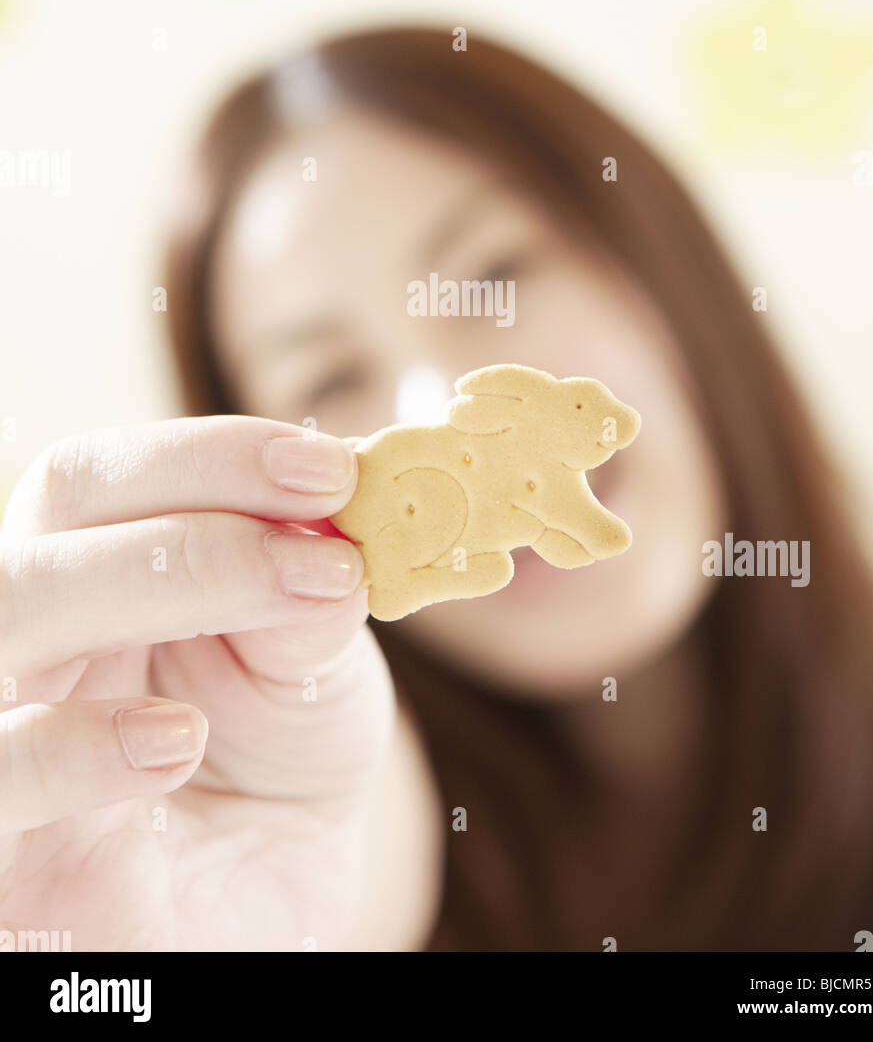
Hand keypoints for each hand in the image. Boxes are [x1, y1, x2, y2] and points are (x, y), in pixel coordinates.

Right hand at [0, 415, 399, 950]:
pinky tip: (176, 741)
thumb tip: (329, 532)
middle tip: (325, 548)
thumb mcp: (311, 682)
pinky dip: (69, 747)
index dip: (208, 456)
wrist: (259, 924)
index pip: (95, 483)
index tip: (331, 471)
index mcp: (87, 583)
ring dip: (145, 587)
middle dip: (193, 524)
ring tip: (286, 604)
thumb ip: (307, 609)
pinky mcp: (1, 861)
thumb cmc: (270, 782)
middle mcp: (24, 655)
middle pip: (39, 542)